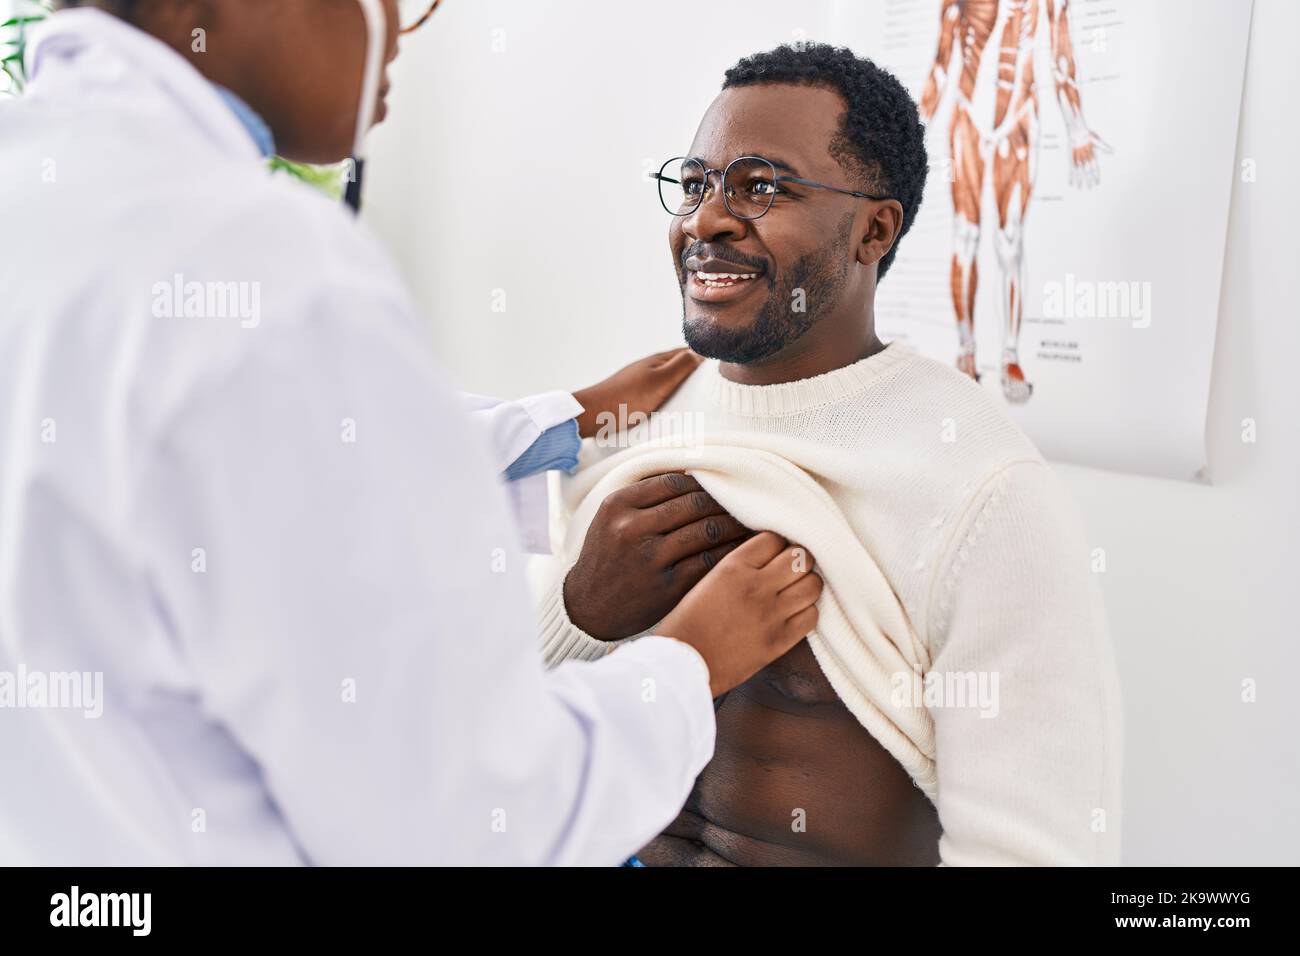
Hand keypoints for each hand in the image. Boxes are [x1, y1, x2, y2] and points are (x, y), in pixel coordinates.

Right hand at [563, 473, 751, 639]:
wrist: (588, 609)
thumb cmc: (607, 558)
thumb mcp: (610, 519)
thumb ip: (645, 496)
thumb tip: (692, 473)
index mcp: (618, 505)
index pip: (673, 482)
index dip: (702, 483)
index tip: (717, 487)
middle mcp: (631, 529)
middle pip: (694, 504)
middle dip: (723, 502)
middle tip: (742, 502)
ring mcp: (650, 559)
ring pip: (706, 530)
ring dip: (733, 525)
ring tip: (748, 522)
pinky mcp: (667, 587)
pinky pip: (709, 561)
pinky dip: (729, 551)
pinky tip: (740, 549)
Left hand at [571, 348, 701, 439]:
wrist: (592, 415)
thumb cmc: (626, 399)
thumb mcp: (660, 382)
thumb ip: (681, 366)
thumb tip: (700, 352)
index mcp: (656, 360)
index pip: (687, 353)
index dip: (704, 359)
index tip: (721, 368)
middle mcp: (648, 367)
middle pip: (677, 366)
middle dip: (694, 373)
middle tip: (713, 386)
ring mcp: (638, 381)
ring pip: (667, 380)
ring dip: (680, 387)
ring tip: (695, 399)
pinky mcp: (632, 395)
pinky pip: (656, 392)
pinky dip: (668, 397)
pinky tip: (670, 408)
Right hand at [658, 532, 821, 697]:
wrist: (682, 665)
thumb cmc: (687, 623)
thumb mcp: (708, 580)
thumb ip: (739, 567)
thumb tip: (768, 558)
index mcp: (733, 567)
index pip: (774, 539)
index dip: (777, 545)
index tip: (775, 554)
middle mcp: (756, 586)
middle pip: (801, 558)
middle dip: (798, 562)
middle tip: (790, 572)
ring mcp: (770, 614)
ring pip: (812, 585)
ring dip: (806, 585)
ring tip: (795, 592)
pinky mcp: (779, 641)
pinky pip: (812, 616)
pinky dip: (806, 613)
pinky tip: (793, 615)